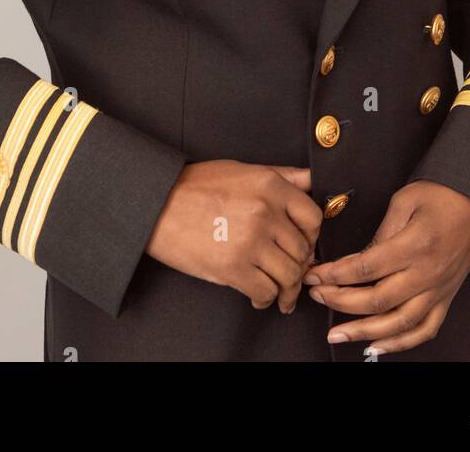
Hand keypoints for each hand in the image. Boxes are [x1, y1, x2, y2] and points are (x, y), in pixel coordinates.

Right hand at [146, 160, 321, 312]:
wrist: (157, 204)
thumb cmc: (196, 186)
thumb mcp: (242, 170)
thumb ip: (282, 175)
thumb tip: (311, 180)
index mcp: (270, 186)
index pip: (312, 217)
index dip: (312, 235)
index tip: (305, 245)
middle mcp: (264, 212)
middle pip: (302, 250)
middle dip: (300, 266)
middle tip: (292, 272)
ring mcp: (250, 241)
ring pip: (288, 275)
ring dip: (287, 288)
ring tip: (281, 291)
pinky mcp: (233, 268)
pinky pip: (265, 292)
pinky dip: (265, 299)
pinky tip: (259, 296)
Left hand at [302, 180, 469, 353]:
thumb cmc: (444, 193)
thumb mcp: (405, 200)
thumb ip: (381, 232)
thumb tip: (358, 260)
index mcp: (414, 246)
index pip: (364, 268)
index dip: (334, 274)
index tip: (314, 274)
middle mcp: (427, 274)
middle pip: (376, 300)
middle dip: (340, 301)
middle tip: (316, 295)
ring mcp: (439, 290)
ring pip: (398, 324)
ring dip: (363, 332)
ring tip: (337, 334)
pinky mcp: (447, 297)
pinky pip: (424, 330)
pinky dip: (400, 344)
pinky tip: (376, 347)